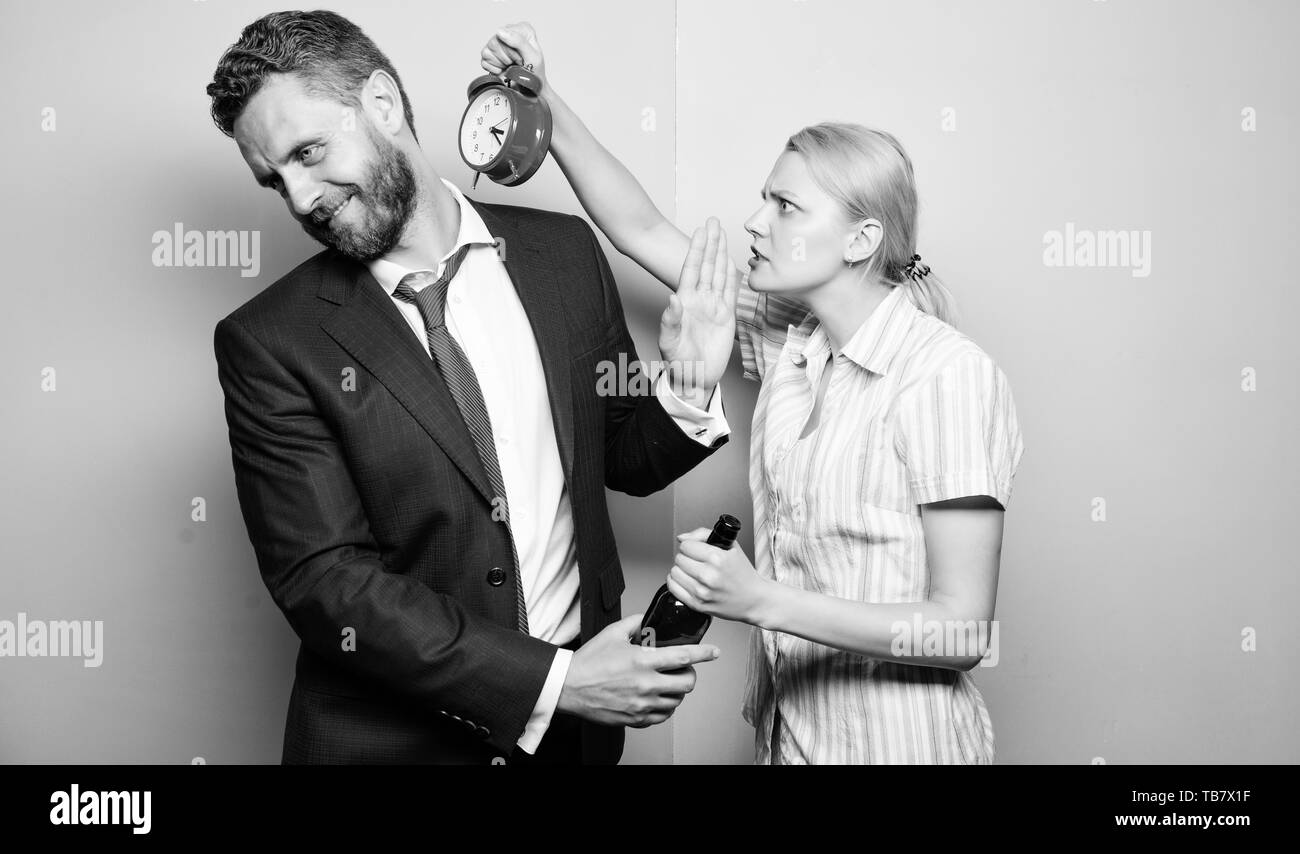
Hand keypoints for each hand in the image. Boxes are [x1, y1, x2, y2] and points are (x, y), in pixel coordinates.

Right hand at [481, 22, 546, 94]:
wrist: (529, 90)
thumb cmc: (535, 73)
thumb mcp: (533, 57)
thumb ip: (519, 41)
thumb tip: (500, 31)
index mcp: (522, 29)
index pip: (506, 33)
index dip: (513, 50)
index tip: (522, 58)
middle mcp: (508, 32)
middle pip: (495, 42)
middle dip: (507, 58)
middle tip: (517, 63)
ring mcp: (496, 43)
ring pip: (488, 50)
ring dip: (501, 63)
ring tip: (511, 66)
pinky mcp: (488, 55)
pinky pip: (484, 60)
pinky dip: (494, 69)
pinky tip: (503, 69)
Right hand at [557, 614, 720, 726]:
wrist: (568, 687)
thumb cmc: (588, 662)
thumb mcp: (612, 633)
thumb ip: (635, 623)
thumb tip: (648, 618)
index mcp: (642, 661)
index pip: (683, 657)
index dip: (704, 654)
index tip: (714, 652)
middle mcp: (645, 684)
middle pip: (686, 684)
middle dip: (690, 675)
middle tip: (683, 670)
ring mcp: (641, 704)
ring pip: (676, 701)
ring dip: (676, 691)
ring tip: (666, 683)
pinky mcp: (635, 719)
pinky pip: (662, 716)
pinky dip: (664, 707)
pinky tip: (656, 698)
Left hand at [658, 218, 738, 405]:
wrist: (694, 379)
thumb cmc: (678, 363)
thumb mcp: (669, 343)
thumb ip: (670, 320)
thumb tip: (672, 298)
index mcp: (685, 302)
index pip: (692, 269)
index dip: (696, 250)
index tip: (701, 231)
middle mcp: (699, 300)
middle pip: (707, 265)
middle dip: (710, 243)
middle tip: (714, 221)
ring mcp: (713, 306)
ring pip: (719, 274)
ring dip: (721, 254)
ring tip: (723, 233)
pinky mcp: (726, 316)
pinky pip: (730, 292)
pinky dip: (732, 275)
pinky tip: (732, 261)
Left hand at [669, 528, 772, 625]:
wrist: (754, 599)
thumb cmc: (743, 573)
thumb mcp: (731, 546)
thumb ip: (703, 535)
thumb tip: (681, 538)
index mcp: (717, 558)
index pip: (685, 546)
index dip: (691, 546)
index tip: (697, 550)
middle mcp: (708, 576)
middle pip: (679, 559)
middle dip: (687, 558)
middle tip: (698, 562)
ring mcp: (702, 592)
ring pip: (674, 573)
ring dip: (681, 571)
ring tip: (693, 572)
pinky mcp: (697, 605)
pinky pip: (674, 589)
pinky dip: (677, 583)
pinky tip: (688, 582)